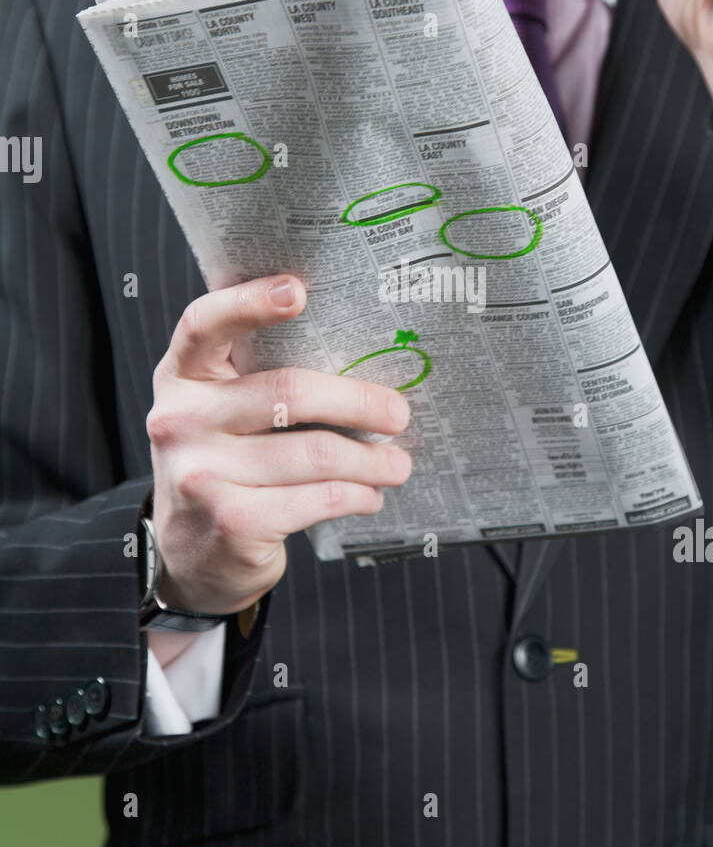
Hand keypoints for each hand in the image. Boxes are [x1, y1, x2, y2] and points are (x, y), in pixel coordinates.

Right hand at [145, 274, 412, 619]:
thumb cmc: (224, 464)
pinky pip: (318, 499)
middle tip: (399, 412)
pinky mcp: (232, 522)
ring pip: (315, 453)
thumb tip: (357, 346)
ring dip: (370, 460)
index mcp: (181, 377)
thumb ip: (255, 376)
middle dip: (358, 402)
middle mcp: (179, 420)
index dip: (248, 302)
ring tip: (397, 464)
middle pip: (288, 392)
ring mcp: (201, 474)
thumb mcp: (219, 413)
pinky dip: (355, 495)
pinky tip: (368, 495)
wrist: (191, 555)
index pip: (204, 324)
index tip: (299, 290)